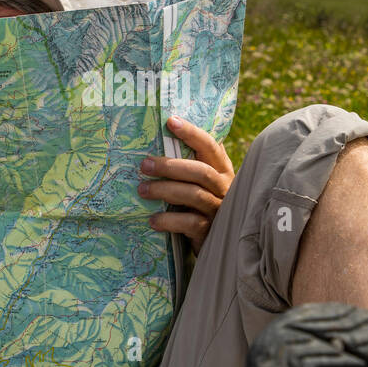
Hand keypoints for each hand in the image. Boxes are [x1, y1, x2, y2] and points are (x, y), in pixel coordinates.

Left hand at [137, 115, 234, 254]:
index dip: (192, 133)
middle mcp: (225, 188)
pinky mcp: (210, 232)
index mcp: (223, 171)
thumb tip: (157, 144)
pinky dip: (168, 220)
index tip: (170, 121)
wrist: (216, 245)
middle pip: (200, 171)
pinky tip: (153, 220)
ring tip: (142, 190)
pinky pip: (189, 223)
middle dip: (170, 166)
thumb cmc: (201, 207)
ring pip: (194, 195)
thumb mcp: (201, 185)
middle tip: (145, 164)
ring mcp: (219, 210)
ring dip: (164, 190)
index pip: (210, 146)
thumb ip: (190, 168)